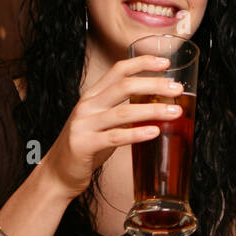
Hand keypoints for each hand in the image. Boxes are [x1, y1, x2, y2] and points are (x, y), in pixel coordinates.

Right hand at [39, 55, 186, 199]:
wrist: (58, 172)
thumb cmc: (87, 145)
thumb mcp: (103, 120)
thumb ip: (124, 109)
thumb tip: (161, 103)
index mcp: (93, 96)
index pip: (119, 70)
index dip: (142, 63)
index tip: (166, 62)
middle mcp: (87, 106)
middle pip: (124, 86)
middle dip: (154, 85)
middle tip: (178, 89)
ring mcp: (83, 125)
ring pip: (123, 112)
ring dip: (153, 110)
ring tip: (176, 112)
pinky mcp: (83, 145)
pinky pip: (115, 137)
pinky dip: (137, 133)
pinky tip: (155, 131)